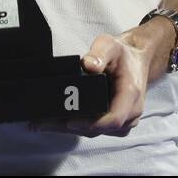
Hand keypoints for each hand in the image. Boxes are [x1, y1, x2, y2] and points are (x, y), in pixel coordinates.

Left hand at [34, 17, 174, 137]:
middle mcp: (130, 113)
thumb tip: (88, 65)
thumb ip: (99, 54)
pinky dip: (75, 126)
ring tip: (42, 123)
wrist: (136, 61)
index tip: (70, 122)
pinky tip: (55, 121)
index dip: (92, 124)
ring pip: (94, 132)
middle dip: (68, 127)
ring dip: (68, 129)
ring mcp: (123, 121)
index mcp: (131, 95)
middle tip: (41, 123)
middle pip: (98, 129)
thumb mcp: (111, 46)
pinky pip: (94, 129)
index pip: (114, 119)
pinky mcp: (113, 123)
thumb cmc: (123, 54)